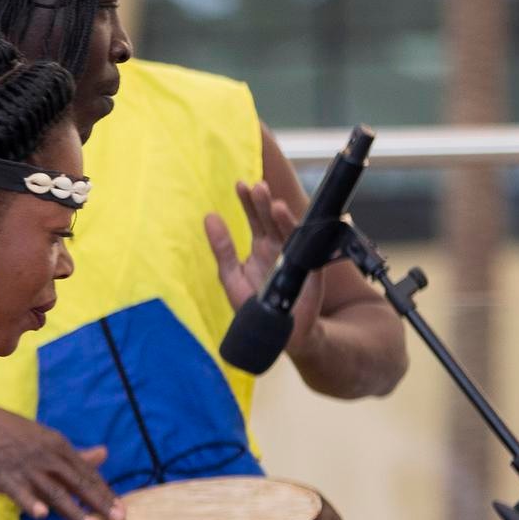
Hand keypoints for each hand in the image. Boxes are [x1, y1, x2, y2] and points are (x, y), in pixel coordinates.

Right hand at [0, 405, 118, 519]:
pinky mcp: (4, 478)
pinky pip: (20, 492)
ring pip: (55, 492)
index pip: (87, 473)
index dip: (105, 492)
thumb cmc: (12, 433)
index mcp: (59, 447)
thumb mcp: (47, 439)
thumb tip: (104, 454)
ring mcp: (26, 469)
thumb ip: (75, 454)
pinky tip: (42, 515)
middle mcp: (47, 458)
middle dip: (99, 503)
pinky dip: (31, 503)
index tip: (122, 511)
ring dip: (74, 510)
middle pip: (77, 483)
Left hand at [205, 147, 307, 322]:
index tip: (240, 184)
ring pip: (291, 232)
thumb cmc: (254, 305)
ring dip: (283, 218)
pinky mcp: (309, 273)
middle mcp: (280, 248)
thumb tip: (209, 217)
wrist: (277, 335)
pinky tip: (300, 228)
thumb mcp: (230, 275)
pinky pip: (307, 253)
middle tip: (256, 187)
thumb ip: (221, 247)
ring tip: (274, 204)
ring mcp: (296, 258)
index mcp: (262, 247)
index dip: (248, 202)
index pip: (255, 218)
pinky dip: (304, 240)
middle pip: (272, 220)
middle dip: (264, 204)